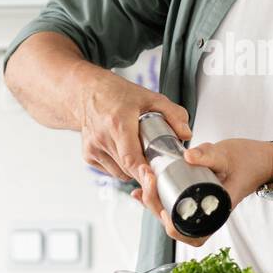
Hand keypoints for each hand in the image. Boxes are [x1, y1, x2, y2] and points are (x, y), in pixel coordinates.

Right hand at [73, 67, 190, 181]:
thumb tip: (186, 134)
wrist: (87, 92)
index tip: (154, 180)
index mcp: (117, 124)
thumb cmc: (116, 94)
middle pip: (129, 169)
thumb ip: (173, 113)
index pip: (130, 158)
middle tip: (157, 158)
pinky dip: (122, 167)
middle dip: (146, 169)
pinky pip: (111, 171)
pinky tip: (125, 151)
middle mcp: (102, 138)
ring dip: (133, 169)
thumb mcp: (150, 97)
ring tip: (138, 149)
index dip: (144, 173)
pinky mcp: (88, 156)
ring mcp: (93, 149)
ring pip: (121, 174)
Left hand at [131, 139, 272, 245]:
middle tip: (147, 181)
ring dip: (154, 202)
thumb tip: (188, 155)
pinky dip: (158, 196)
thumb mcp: (227, 156)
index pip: (190, 233)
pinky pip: (174, 203)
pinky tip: (146, 186)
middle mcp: (207, 214)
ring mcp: (201, 207)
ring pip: (172, 214)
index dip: (171, 225)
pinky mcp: (197, 197)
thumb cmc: (249, 161)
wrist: (261, 159)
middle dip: (154, 205)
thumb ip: (209, 155)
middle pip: (174, 224)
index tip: (161, 206)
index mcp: (216, 212)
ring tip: (143, 183)